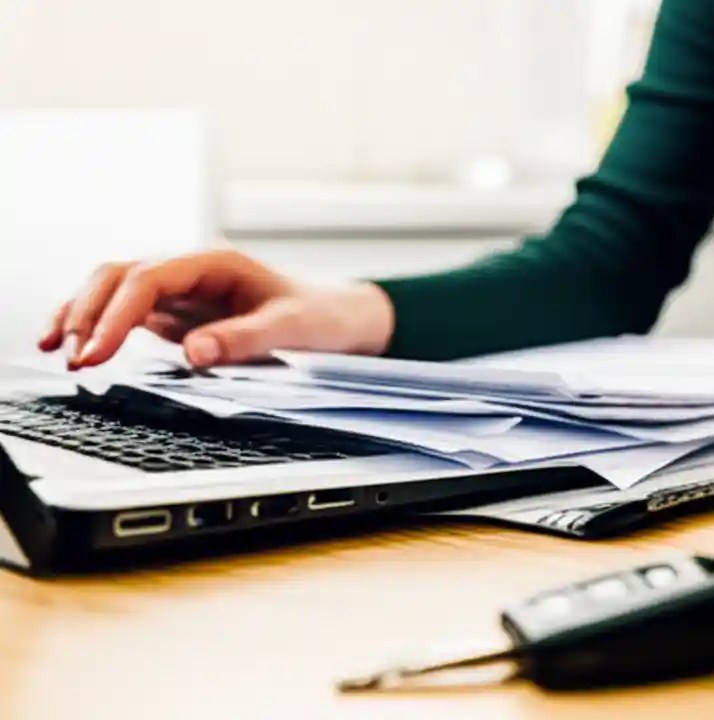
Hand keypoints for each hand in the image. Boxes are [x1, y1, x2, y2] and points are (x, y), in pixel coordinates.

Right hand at [39, 249, 395, 368]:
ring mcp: (182, 292)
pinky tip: (76, 347)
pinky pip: (127, 314)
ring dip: (82, 314)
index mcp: (215, 263)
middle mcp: (191, 271)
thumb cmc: (324, 316)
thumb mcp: (294, 329)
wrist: (345, 320)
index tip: (96, 350)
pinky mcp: (180, 315)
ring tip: (56, 350)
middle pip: (119, 276)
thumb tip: (194, 352)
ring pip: (114, 290)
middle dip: (86, 311)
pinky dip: (99, 327)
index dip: (115, 313)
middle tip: (70, 356)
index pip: (148, 278)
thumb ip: (245, 339)